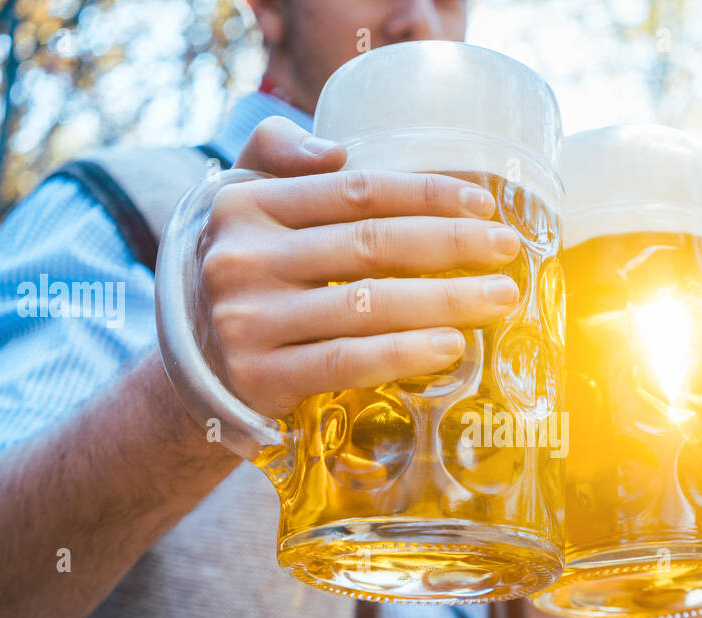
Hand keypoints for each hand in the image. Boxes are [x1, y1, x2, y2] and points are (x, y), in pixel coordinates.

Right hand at [198, 116, 521, 418]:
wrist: (193, 367)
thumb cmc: (242, 275)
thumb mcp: (240, 204)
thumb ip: (276, 155)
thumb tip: (336, 154)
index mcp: (245, 205)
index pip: (356, 192)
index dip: (428, 195)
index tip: (485, 204)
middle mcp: (241, 259)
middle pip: (371, 244)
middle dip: (452, 245)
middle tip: (508, 250)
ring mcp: (248, 321)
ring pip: (368, 305)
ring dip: (446, 300)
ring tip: (500, 299)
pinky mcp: (259, 378)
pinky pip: (347, 361)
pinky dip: (404, 353)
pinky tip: (452, 347)